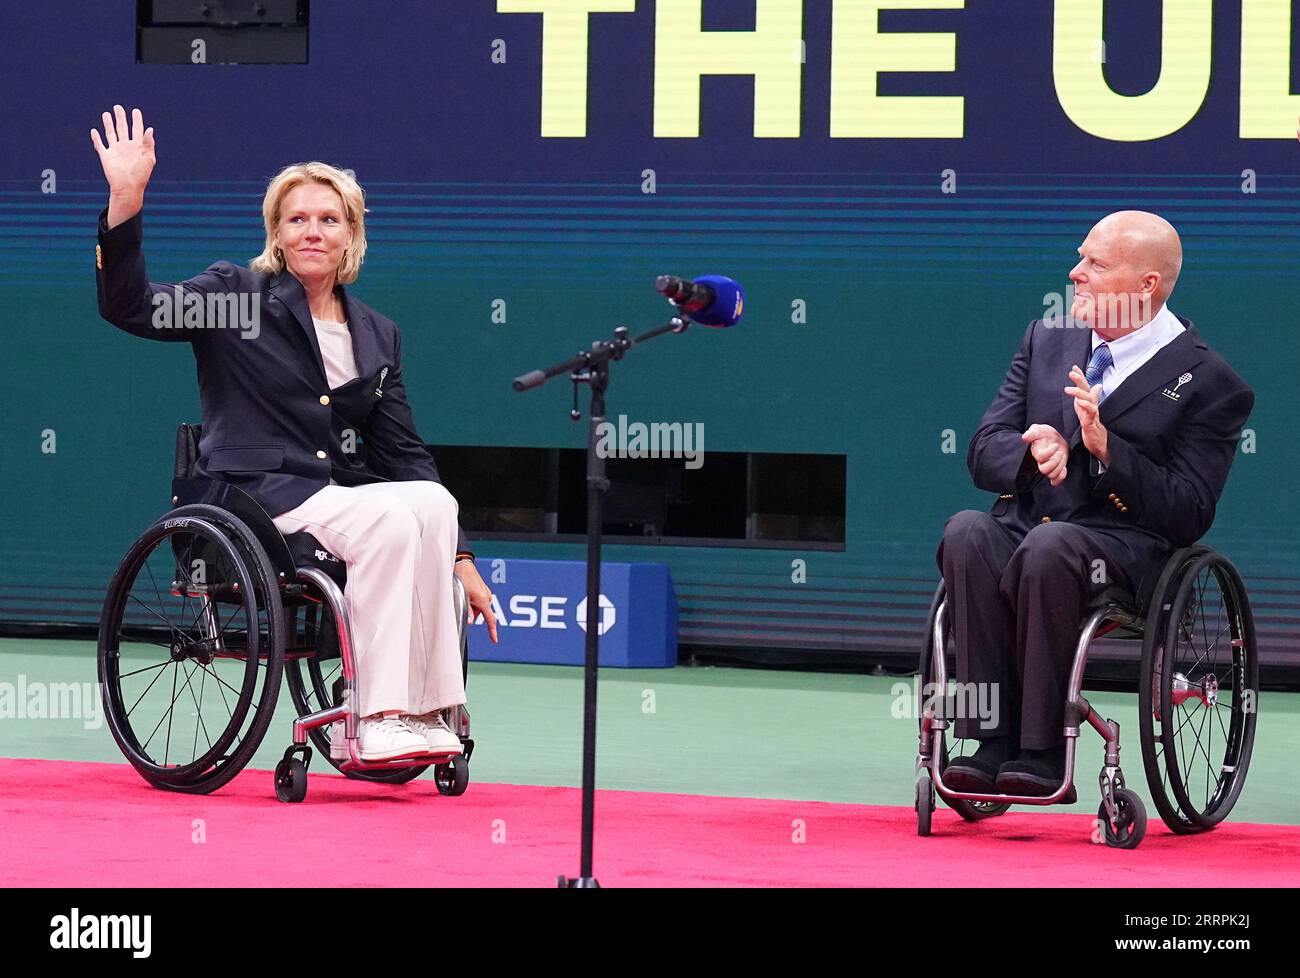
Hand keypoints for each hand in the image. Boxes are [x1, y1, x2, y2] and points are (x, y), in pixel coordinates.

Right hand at [91, 106, 155, 226]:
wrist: (128, 188)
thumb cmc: (140, 175)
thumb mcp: (148, 158)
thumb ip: (148, 143)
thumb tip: (150, 128)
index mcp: (137, 147)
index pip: (137, 130)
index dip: (137, 120)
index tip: (136, 110)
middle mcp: (126, 146)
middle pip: (122, 128)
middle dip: (120, 117)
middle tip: (118, 107)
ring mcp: (115, 151)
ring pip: (110, 133)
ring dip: (108, 124)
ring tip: (106, 114)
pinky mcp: (106, 156)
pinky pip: (100, 145)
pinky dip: (96, 138)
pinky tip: (94, 131)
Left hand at [453, 560, 497, 642]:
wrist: (463, 565)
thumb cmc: (463, 579)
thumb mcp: (463, 597)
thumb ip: (467, 611)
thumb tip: (470, 622)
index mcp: (484, 601)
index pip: (491, 620)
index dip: (492, 631)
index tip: (495, 640)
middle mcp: (488, 597)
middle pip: (481, 614)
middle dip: (473, 613)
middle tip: (463, 602)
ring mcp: (486, 593)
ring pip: (479, 607)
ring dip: (472, 605)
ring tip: (464, 594)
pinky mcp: (483, 590)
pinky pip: (479, 601)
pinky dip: (473, 600)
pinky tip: (467, 592)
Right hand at [1021, 423, 1069, 485]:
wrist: (1054, 439)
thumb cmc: (1045, 434)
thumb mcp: (1039, 429)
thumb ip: (1032, 432)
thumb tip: (1025, 437)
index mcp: (1037, 452)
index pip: (1040, 457)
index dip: (1049, 453)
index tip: (1055, 445)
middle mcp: (1042, 462)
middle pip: (1044, 470)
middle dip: (1055, 461)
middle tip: (1060, 452)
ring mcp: (1049, 467)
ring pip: (1051, 475)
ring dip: (1060, 467)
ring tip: (1062, 456)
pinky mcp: (1056, 470)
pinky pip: (1055, 481)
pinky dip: (1060, 477)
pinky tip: (1064, 469)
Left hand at [1065, 365, 1108, 465]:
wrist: (1099, 442)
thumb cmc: (1093, 426)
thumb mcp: (1089, 410)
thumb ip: (1090, 398)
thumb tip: (1097, 385)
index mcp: (1089, 403)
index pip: (1085, 387)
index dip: (1081, 377)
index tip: (1074, 367)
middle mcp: (1092, 406)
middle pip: (1087, 390)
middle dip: (1080, 380)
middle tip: (1071, 373)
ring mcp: (1092, 414)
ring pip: (1088, 400)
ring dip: (1079, 393)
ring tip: (1068, 389)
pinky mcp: (1092, 424)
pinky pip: (1090, 413)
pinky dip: (1086, 407)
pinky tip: (1079, 403)